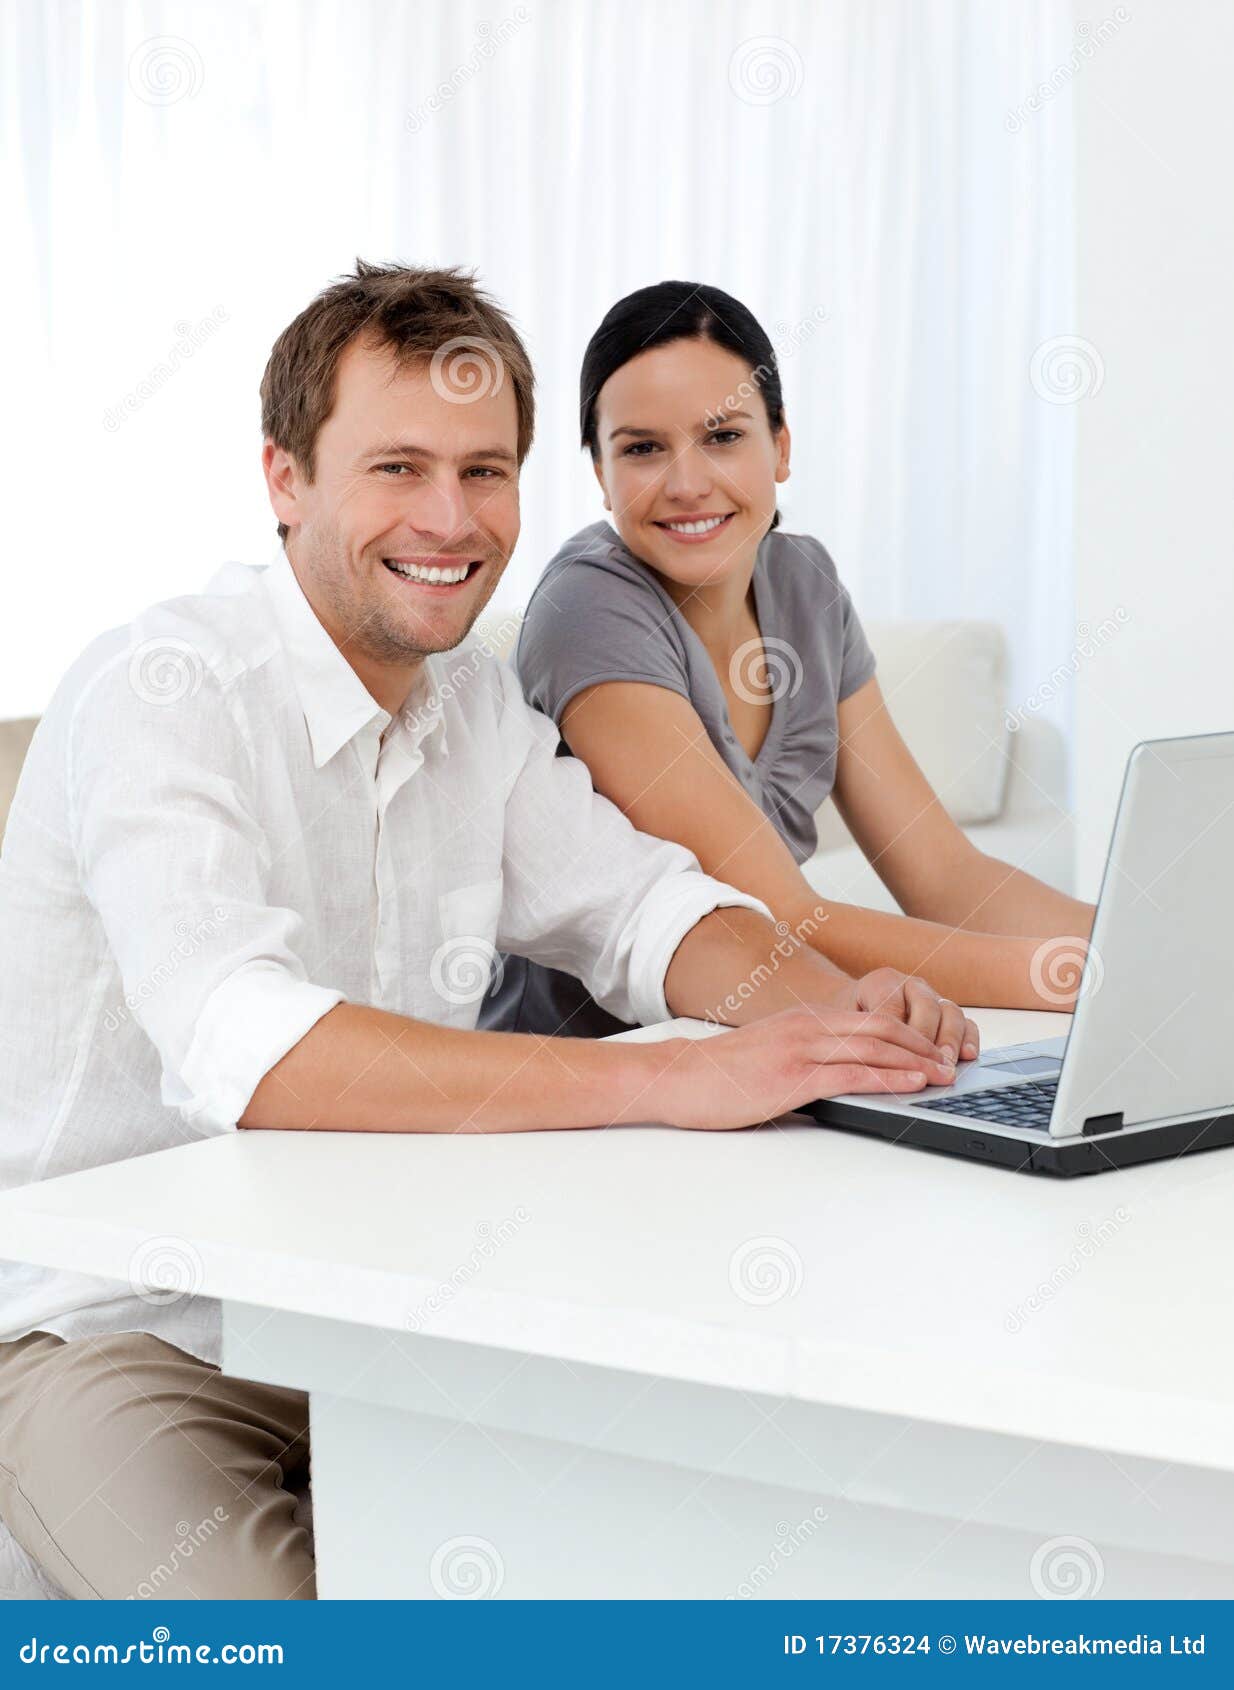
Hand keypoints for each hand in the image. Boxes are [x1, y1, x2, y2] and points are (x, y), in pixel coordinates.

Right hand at [657, 1006, 958, 1131]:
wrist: (677, 1078)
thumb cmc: (717, 1075)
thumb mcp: (768, 1055)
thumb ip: (803, 1060)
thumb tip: (834, 1081)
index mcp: (803, 1021)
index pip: (868, 1020)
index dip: (907, 1032)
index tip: (932, 1047)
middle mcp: (806, 1028)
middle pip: (880, 1028)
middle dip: (922, 1043)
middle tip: (951, 1059)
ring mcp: (800, 1050)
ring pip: (873, 1047)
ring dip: (915, 1060)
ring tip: (943, 1073)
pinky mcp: (792, 1077)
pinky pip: (851, 1073)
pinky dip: (888, 1076)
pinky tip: (911, 1083)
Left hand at [833, 967, 979, 1065]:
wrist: (856, 1009)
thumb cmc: (848, 1019)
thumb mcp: (843, 1021)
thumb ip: (853, 1032)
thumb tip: (866, 1054)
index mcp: (882, 982)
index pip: (891, 1004)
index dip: (894, 1029)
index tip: (894, 1051)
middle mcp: (912, 987)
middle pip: (926, 1006)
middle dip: (926, 1035)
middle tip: (927, 1059)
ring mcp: (934, 999)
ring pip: (950, 1012)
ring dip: (950, 1039)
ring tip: (947, 1062)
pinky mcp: (948, 1017)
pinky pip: (966, 1024)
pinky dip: (969, 1039)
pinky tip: (968, 1055)